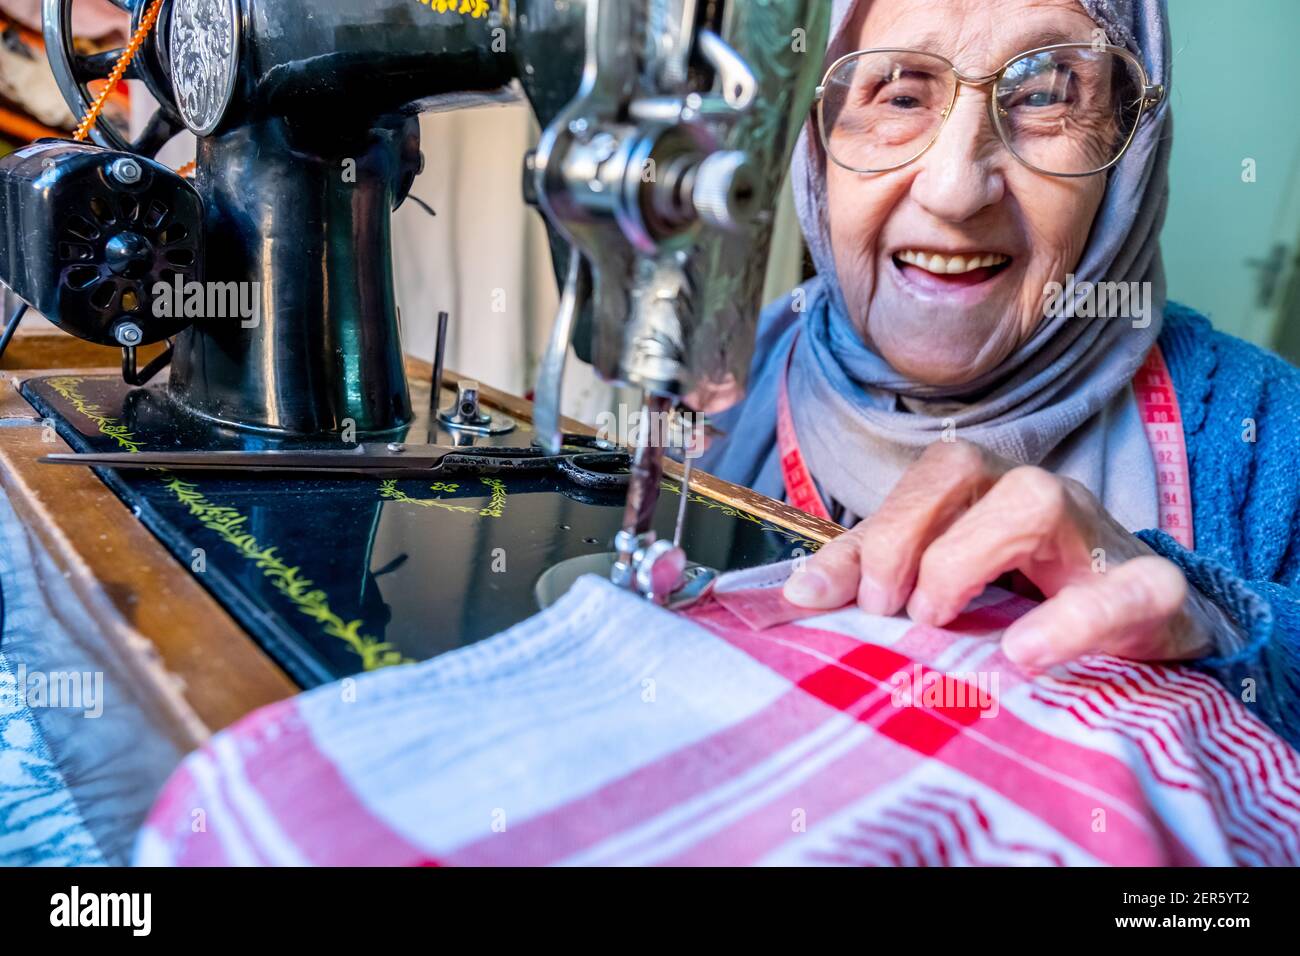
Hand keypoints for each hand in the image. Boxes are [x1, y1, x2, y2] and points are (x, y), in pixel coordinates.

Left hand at [783, 440, 1219, 669]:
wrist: (1149, 642)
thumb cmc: (1033, 609)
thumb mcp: (946, 591)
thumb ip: (879, 581)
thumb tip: (798, 595)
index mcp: (987, 493)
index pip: (922, 476)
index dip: (868, 530)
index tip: (819, 597)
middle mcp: (1038, 498)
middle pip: (964, 465)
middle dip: (906, 535)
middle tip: (890, 610)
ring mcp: (1099, 538)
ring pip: (1037, 497)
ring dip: (968, 557)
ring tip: (941, 621)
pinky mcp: (1154, 594)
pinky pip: (1128, 586)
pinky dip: (1071, 619)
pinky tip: (1023, 654)